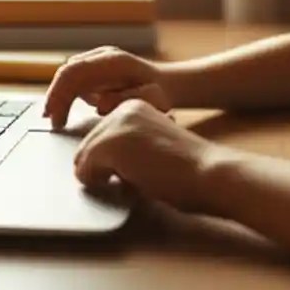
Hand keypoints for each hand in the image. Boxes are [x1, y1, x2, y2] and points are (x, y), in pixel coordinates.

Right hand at [43, 46, 172, 128]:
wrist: (169, 84)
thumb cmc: (161, 94)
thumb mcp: (147, 99)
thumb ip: (123, 100)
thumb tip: (100, 104)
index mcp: (114, 61)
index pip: (75, 71)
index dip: (59, 94)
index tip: (54, 117)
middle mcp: (104, 56)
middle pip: (68, 71)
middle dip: (55, 96)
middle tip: (51, 121)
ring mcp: (99, 59)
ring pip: (69, 74)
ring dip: (59, 95)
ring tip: (55, 118)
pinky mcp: (97, 67)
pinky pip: (75, 78)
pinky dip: (66, 94)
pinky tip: (63, 110)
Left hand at [74, 100, 228, 213]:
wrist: (208, 173)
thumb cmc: (187, 170)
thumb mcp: (150, 147)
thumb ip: (125, 146)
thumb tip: (91, 165)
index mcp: (134, 105)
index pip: (99, 136)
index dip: (112, 161)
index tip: (141, 165)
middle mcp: (122, 108)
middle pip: (86, 147)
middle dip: (103, 169)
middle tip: (138, 176)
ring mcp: (115, 124)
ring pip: (82, 159)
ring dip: (102, 177)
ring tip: (137, 177)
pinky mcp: (110, 143)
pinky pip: (84, 171)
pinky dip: (100, 184)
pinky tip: (130, 181)